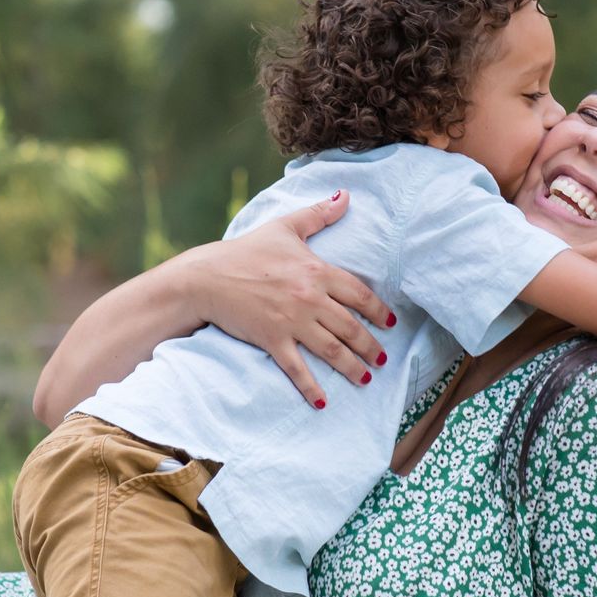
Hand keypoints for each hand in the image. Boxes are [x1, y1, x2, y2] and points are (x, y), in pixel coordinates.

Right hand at [180, 191, 395, 408]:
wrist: (208, 277)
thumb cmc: (247, 250)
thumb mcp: (285, 227)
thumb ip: (318, 215)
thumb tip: (345, 195)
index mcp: (317, 270)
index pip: (359, 293)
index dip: (377, 310)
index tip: (389, 323)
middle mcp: (310, 298)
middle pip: (351, 327)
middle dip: (370, 346)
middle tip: (382, 359)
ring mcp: (292, 322)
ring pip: (332, 350)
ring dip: (352, 368)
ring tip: (365, 379)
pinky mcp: (273, 340)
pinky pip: (298, 369)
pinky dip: (312, 387)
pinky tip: (323, 402)